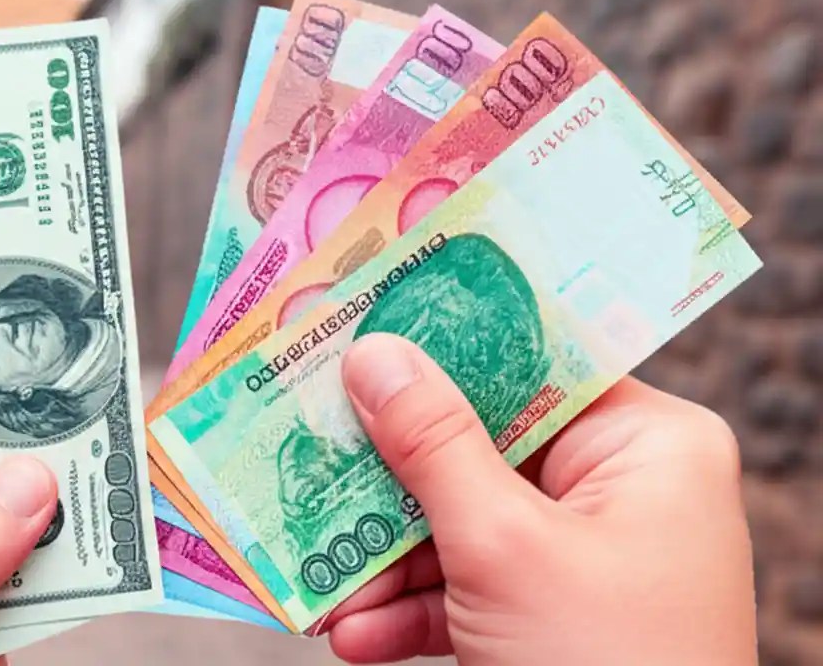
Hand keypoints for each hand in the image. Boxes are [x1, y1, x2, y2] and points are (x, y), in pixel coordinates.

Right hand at [323, 334, 756, 664]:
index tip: (362, 330)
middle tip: (315, 455)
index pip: (532, 364)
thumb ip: (432, 444)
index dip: (442, 347)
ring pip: (463, 522)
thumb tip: (375, 355)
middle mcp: (623, 489)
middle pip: (481, 446)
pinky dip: (414, 608)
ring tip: (324, 579)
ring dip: (387, 559)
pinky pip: (471, 585)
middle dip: (393, 478)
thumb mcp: (504, 546)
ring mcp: (586, 556)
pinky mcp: (552, 613)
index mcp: (647, 447)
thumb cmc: (604, 665)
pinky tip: (357, 630)